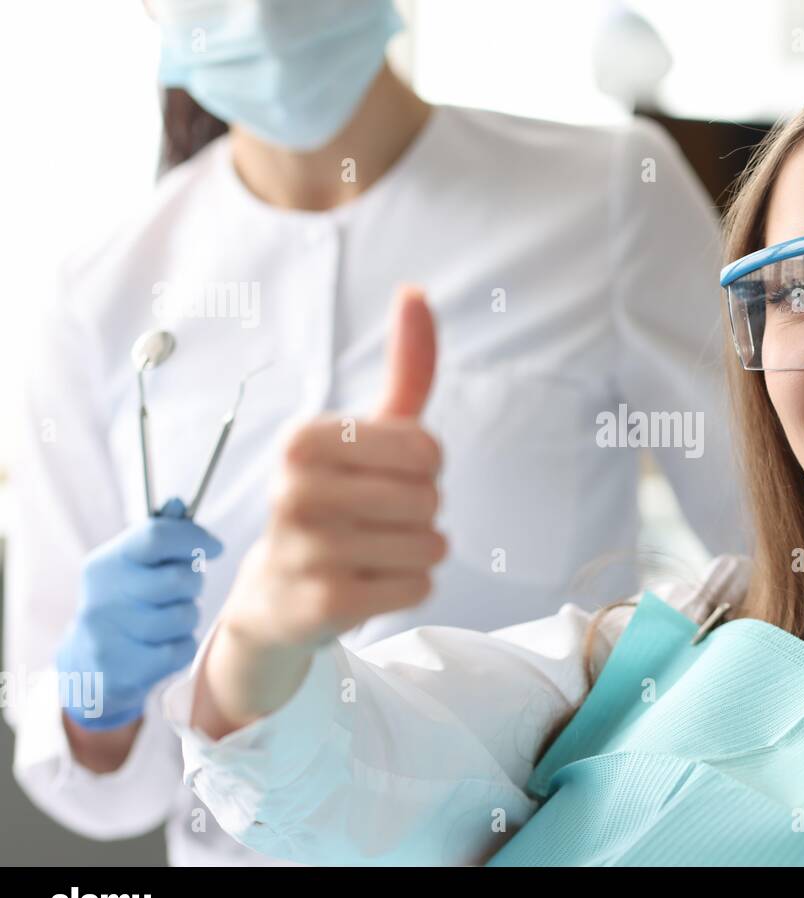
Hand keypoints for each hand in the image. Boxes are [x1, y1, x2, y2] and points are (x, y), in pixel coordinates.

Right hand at [56, 496, 223, 729]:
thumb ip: (157, 535)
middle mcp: (103, 597)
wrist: (87, 665)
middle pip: (181, 579)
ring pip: (186, 616)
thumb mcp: (131, 566)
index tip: (214, 547)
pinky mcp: (124, 669)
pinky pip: (182, 649)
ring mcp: (110, 634)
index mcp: (106, 563)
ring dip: (188, 617)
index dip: (194, 537)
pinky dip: (182, 646)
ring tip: (168, 619)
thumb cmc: (123, 604)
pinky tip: (162, 646)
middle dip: (193, 584)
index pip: (156, 536)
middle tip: (182, 591)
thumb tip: (178, 504)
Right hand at [219, 285, 446, 651]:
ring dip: (417, 552)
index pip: (427, 447)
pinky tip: (368, 584)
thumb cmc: (335, 501)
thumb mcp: (366, 435)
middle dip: (421, 513)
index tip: (383, 477)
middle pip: (431, 498)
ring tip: (371, 552)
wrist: (275, 595)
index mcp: (303, 440)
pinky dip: (409, 587)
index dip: (425, 466)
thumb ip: (404, 371)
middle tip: (375, 521)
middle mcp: (294, 490)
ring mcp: (306, 549)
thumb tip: (417, 293)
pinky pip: (419, 586)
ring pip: (431, 544)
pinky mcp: (324, 603)